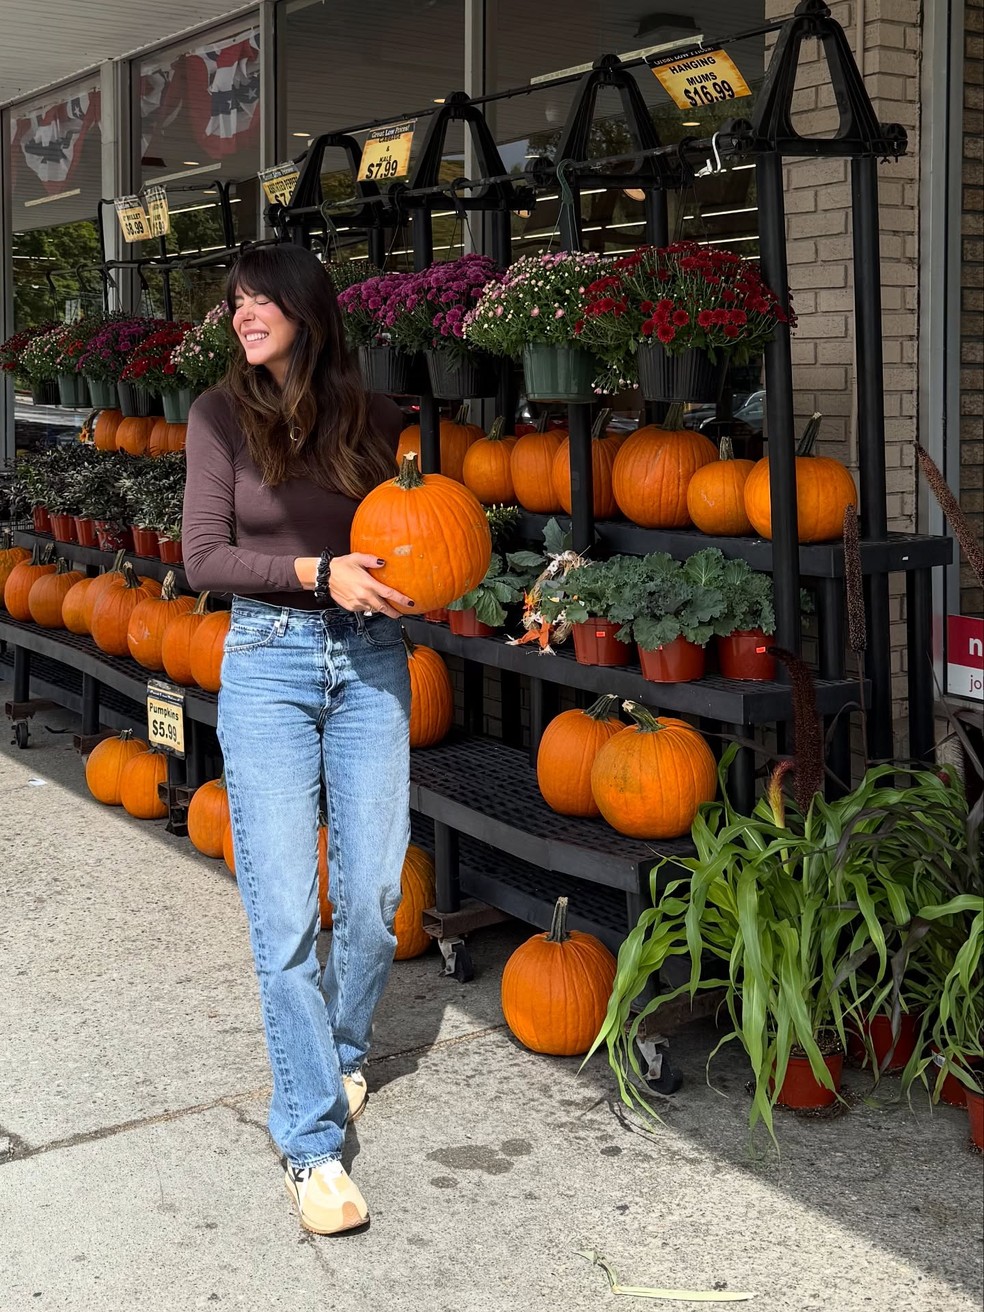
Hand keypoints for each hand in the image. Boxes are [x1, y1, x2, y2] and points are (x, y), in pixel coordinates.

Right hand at [294, 553, 414, 617]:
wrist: (324, 576)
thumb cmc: (341, 565)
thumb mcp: (357, 558)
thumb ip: (372, 560)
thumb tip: (384, 562)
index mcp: (368, 584)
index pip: (389, 594)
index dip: (401, 600)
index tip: (410, 604)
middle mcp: (364, 596)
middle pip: (384, 608)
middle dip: (394, 612)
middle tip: (401, 613)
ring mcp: (357, 603)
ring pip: (373, 609)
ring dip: (380, 609)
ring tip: (386, 607)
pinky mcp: (351, 607)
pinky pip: (363, 609)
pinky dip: (368, 606)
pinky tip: (368, 601)